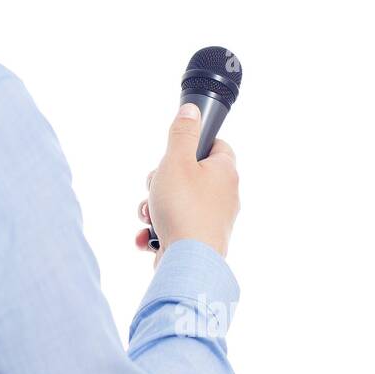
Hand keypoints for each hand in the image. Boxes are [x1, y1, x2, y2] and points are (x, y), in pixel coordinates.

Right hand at [134, 101, 238, 262]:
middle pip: (190, 176)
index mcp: (225, 172)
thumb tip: (191, 111)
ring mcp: (213, 221)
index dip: (193, 145)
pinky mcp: (201, 242)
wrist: (189, 263)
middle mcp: (225, 196)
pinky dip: (159, 231)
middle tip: (155, 187)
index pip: (216, 146)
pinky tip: (149, 237)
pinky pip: (176, 228)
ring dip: (156, 208)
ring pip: (179, 203)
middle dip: (162, 182)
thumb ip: (182, 133)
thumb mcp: (176, 161)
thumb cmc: (184, 209)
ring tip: (149, 215)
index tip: (174, 153)